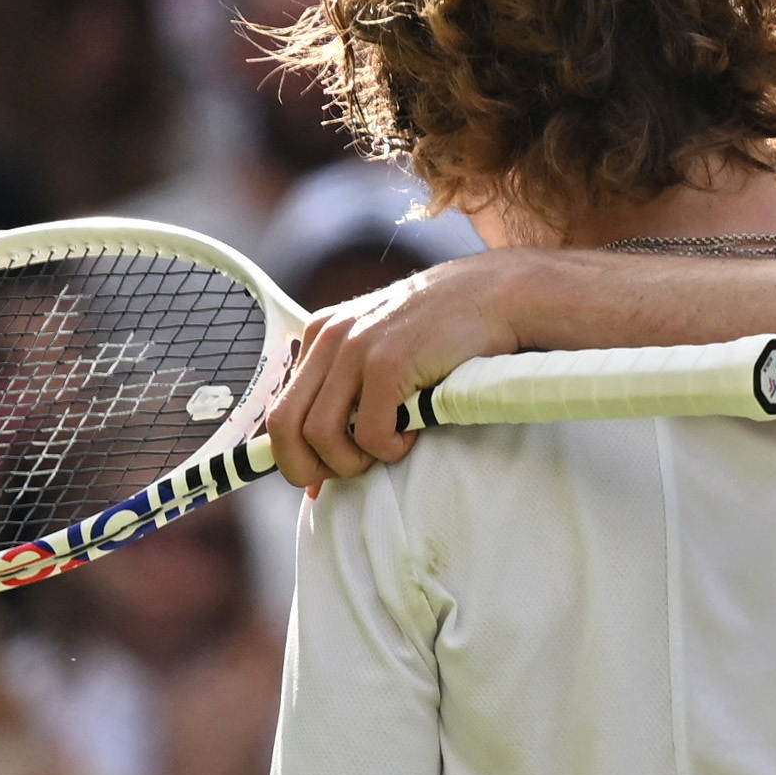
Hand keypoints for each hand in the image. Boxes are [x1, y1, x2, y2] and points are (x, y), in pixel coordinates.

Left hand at [263, 259, 524, 493]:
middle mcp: (330, 339)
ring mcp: (357, 348)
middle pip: (284, 426)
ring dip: (353, 461)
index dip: (293, 454)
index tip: (322, 477)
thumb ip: (348, 392)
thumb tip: (318, 471)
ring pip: (320, 435)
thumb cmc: (446, 332)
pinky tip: (413, 432)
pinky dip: (390, 449)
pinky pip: (371, 434)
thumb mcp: (383, 349)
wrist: (496, 297)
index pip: (280, 409)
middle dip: (309, 467)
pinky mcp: (389, 363)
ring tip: (388, 450)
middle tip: (352, 473)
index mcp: (322, 336)